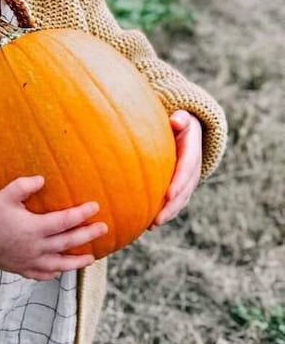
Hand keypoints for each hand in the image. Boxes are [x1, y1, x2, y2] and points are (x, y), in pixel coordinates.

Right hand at [0, 175, 107, 280]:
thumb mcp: (5, 195)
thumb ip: (25, 185)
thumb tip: (43, 179)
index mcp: (34, 228)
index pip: (66, 221)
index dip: (82, 213)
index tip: (95, 207)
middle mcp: (36, 247)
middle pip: (69, 243)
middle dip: (88, 235)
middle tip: (103, 228)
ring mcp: (29, 261)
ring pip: (60, 264)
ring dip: (77, 262)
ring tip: (91, 258)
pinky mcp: (20, 269)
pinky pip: (42, 275)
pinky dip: (54, 272)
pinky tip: (60, 269)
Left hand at [150, 110, 202, 226]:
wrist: (189, 133)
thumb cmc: (179, 123)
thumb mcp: (183, 118)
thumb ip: (181, 119)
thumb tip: (177, 120)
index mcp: (192, 154)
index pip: (186, 170)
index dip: (178, 183)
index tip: (168, 195)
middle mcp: (192, 171)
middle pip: (184, 192)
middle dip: (171, 206)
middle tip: (157, 218)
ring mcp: (188, 181)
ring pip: (180, 201)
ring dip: (168, 214)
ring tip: (152, 225)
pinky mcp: (181, 188)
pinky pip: (175, 203)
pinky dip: (165, 213)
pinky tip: (150, 224)